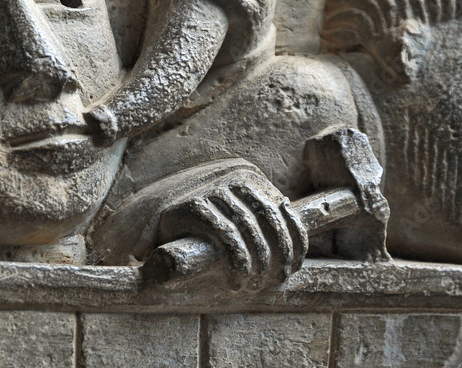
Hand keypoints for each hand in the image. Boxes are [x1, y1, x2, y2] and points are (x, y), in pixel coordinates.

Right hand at [156, 168, 306, 287]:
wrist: (163, 218)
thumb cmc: (209, 226)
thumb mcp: (240, 220)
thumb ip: (265, 227)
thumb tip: (298, 252)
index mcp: (252, 178)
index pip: (283, 210)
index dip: (294, 241)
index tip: (294, 268)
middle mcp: (235, 178)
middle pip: (269, 218)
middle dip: (278, 254)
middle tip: (275, 280)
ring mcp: (213, 188)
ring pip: (247, 227)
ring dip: (256, 261)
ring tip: (254, 283)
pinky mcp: (195, 205)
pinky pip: (225, 234)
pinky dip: (236, 260)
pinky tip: (237, 279)